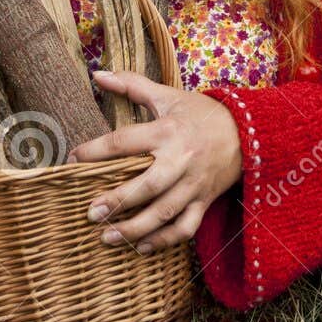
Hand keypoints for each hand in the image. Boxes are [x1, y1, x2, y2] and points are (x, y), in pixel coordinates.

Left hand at [66, 67, 242, 252]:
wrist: (248, 131)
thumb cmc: (201, 113)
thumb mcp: (168, 95)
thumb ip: (131, 85)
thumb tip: (97, 73)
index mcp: (167, 131)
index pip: (125, 141)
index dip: (96, 150)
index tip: (72, 159)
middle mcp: (180, 160)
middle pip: (147, 185)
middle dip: (117, 200)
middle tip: (90, 212)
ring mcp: (194, 184)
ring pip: (164, 212)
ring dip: (135, 228)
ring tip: (107, 237)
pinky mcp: (204, 201)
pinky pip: (185, 227)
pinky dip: (164, 240)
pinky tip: (141, 248)